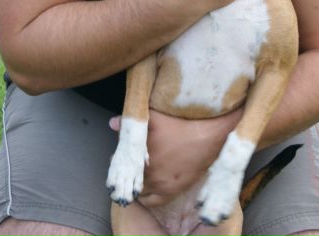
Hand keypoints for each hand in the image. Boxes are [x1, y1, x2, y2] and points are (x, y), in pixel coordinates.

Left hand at [109, 108, 242, 206]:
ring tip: (138, 177)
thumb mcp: (155, 117)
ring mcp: (159, 182)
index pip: (121, 162)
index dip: (118, 160)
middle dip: (127, 172)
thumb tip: (112, 123)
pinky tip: (146, 190)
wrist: (206, 134)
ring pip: (138, 190)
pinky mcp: (172, 189)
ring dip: (135, 184)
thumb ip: (132, 121)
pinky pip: (152, 201)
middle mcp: (147, 170)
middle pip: (128, 177)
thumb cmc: (180, 122)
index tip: (118, 158)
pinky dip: (146, 198)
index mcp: (140, 152)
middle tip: (130, 166)